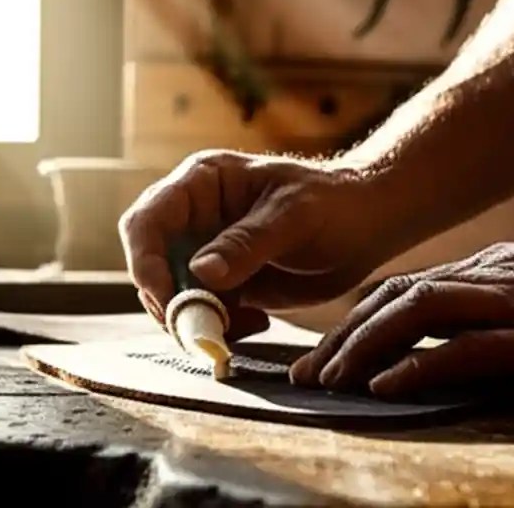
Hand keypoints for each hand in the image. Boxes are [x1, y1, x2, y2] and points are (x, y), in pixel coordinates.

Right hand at [120, 150, 395, 338]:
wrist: (367, 227)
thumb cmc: (333, 203)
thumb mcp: (293, 217)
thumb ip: (246, 244)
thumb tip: (201, 273)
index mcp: (200, 184)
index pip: (147, 221)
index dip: (146, 261)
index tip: (167, 299)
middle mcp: (194, 218)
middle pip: (151, 265)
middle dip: (170, 301)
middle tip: (204, 327)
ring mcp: (206, 253)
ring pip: (173, 296)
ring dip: (198, 320)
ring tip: (246, 324)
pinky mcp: (224, 284)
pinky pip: (203, 314)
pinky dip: (221, 328)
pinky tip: (258, 323)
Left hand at [290, 239, 513, 396]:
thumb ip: (504, 307)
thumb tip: (455, 340)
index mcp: (497, 267)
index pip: (406, 287)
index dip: (356, 320)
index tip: (323, 355)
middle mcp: (498, 275)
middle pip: (397, 297)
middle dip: (342, 337)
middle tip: (304, 377)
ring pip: (419, 314)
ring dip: (365, 349)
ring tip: (329, 384)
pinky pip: (469, 351)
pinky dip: (420, 369)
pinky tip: (387, 390)